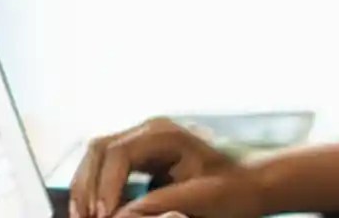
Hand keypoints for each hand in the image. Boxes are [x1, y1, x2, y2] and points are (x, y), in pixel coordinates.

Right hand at [69, 117, 265, 217]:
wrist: (254, 179)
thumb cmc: (234, 188)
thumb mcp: (199, 198)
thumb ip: (158, 205)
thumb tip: (118, 215)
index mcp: (165, 134)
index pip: (118, 154)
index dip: (104, 187)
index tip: (102, 216)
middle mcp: (150, 129)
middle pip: (99, 149)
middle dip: (87, 185)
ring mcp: (144, 139)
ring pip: (99, 154)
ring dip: (87, 185)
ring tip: (84, 216)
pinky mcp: (142, 154)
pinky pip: (108, 163)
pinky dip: (97, 185)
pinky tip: (96, 209)